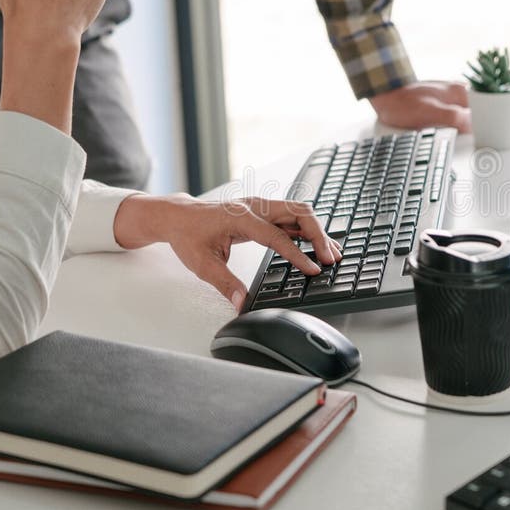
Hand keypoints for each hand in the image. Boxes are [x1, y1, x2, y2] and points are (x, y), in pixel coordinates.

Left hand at [113, 194, 341, 310]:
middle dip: (318, 234)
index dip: (298, 254)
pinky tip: (317, 244)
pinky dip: (307, 229)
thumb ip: (225, 284)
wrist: (178, 217)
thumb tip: (241, 304)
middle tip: (330, 259)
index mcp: (241, 217)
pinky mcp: (262, 211)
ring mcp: (260, 206)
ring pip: (298, 211)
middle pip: (298, 212)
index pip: (278, 236)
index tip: (313, 270)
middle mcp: (254, 207)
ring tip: (332, 252)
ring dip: (317, 230)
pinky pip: (291, 216)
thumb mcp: (202, 264)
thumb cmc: (188, 235)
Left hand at [369, 82, 509, 132]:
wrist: (384, 90)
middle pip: (502, 97)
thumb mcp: (426, 114)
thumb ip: (452, 118)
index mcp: (462, 94)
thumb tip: (475, 124)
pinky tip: (498, 109)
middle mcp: (463, 91)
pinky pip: (484, 99)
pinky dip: (498, 104)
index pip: (501, 102)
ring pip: (495, 97)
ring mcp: (457, 92)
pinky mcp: (450, 96)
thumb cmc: (402, 102)